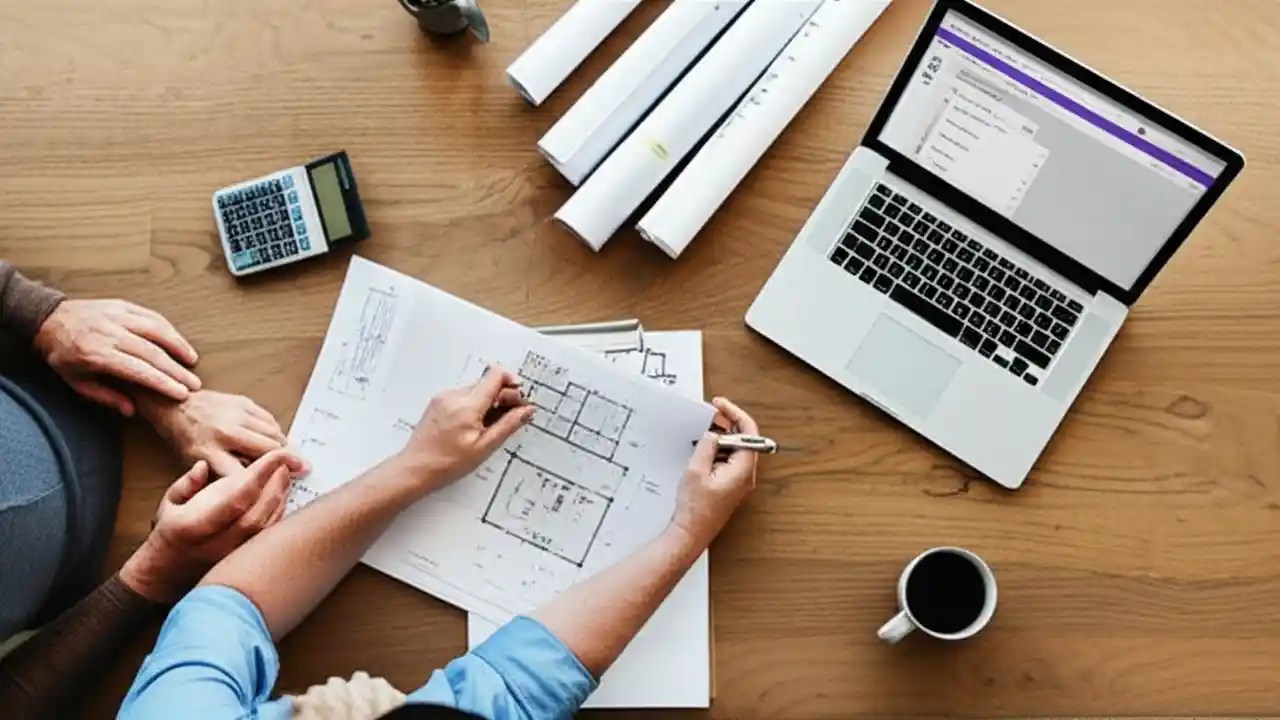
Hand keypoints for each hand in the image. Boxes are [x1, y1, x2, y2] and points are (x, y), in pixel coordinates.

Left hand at [34, 299, 200, 415]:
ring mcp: (117, 316)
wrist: (48, 320)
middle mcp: (109, 332)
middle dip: (176, 370)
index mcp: (96, 353)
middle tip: (194, 383)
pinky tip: (178, 341)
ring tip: (192, 360)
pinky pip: (151, 316)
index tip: (180, 393)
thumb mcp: (76, 382)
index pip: (138, 370)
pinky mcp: (122, 306)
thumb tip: (132, 410)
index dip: (162, 382)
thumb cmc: (62, 354)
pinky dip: (169, 329)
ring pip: (156, 330)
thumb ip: (106, 396)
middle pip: (152, 352)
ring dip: (178, 346)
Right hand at [119, 450, 307, 601]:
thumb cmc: (171, 533)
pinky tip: (282, 496)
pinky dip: (280, 513)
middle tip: (285, 462)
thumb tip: (203, 466)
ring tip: (285, 475)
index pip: (236, 495)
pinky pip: (269, 535)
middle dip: (276, 484)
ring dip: (281, 497)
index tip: (275, 456)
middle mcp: (217, 542)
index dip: (260, 474)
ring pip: (268, 525)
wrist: (167, 573)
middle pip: (258, 511)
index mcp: (195, 525)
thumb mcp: (169, 504)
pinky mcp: (245, 559)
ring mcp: (233, 554)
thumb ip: (187, 483)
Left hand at [140, 389, 286, 477]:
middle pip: (267, 450)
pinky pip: (268, 419)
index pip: (242, 474)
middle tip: (302, 469)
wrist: (175, 405)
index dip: (265, 482)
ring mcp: (234, 414)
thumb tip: (254, 481)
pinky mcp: (242, 402)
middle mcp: (224, 432)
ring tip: (290, 456)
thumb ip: (223, 473)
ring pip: (272, 433)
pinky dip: (276, 431)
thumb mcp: (196, 463)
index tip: (283, 487)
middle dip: (287, 461)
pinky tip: (277, 439)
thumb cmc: (186, 439)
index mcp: (208, 452)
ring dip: (284, 446)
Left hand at [400, 364, 534, 488]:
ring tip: (489, 426)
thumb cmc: (447, 463)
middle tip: (510, 415)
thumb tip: (527, 410)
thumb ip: (509, 424)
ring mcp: (443, 397)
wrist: (416, 468)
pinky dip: (474, 405)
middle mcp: (454, 395)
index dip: (513, 383)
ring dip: (488, 401)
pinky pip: (463, 395)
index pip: (496, 375)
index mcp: (467, 405)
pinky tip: (474, 425)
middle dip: (503, 395)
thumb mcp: (485, 446)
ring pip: (476, 389)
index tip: (519, 399)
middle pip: (487, 381)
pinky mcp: (438, 402)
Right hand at [670, 397, 760, 547]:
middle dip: (728, 424)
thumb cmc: (695, 509)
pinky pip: (727, 461)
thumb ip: (707, 446)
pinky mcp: (729, 486)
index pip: (749, 433)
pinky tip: (702, 449)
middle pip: (744, 440)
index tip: (721, 405)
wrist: (691, 534)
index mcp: (743, 470)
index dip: (735, 413)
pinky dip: (717, 451)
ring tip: (703, 430)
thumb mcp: (696, 470)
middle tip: (712, 413)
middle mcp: (745, 475)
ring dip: (721, 438)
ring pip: (735, 450)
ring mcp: (738, 481)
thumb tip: (711, 434)